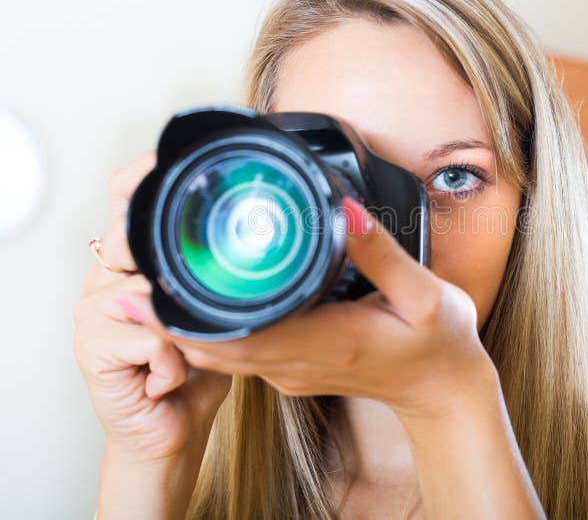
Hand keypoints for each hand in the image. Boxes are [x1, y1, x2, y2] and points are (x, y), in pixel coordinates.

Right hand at [72, 152, 231, 463]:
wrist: (170, 428)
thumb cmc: (193, 369)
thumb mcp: (212, 314)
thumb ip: (212, 279)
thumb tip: (247, 244)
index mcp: (132, 264)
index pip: (123, 201)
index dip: (140, 175)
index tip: (168, 159)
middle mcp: (105, 279)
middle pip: (129, 238)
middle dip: (168, 270)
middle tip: (191, 308)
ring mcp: (91, 311)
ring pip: (151, 294)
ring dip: (185, 332)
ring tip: (183, 355)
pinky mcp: (91, 346)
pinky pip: (154, 337)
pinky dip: (176, 363)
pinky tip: (169, 377)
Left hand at [117, 195, 493, 419]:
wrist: (441, 391)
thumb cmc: (437, 345)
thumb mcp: (423, 295)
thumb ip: (379, 253)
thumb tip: (342, 210)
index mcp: (324, 341)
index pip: (236, 336)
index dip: (182, 318)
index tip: (141, 292)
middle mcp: (297, 363)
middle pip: (213, 345)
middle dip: (167, 317)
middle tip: (131, 276)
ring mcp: (291, 370)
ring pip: (221, 351)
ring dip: (184, 323)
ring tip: (155, 284)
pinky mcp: (294, 368)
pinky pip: (240, 351)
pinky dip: (212, 329)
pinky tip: (204, 301)